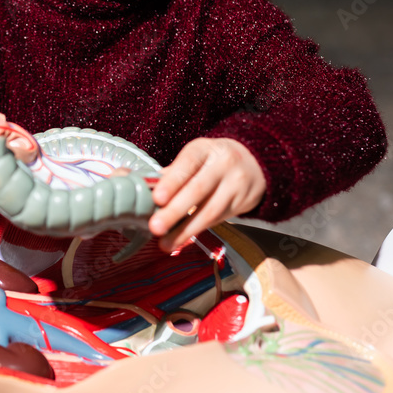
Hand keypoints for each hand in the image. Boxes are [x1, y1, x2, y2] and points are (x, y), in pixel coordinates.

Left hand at [148, 138, 265, 252]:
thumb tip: (137, 182)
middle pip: (198, 190)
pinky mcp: (243, 203)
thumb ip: (171, 172)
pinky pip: (217, 220)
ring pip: (209, 211)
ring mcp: (236, 184)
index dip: (172, 182)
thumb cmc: (212, 161)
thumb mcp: (195, 156)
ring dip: (185, 230)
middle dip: (175, 211)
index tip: (157, 198)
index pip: (187, 164)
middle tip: (155, 227)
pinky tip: (181, 240)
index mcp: (205, 149)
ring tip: (165, 243)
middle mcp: (224, 164)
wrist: (255, 162)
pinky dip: (197, 231)